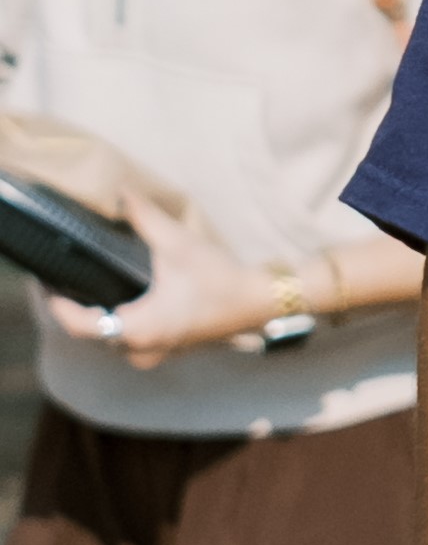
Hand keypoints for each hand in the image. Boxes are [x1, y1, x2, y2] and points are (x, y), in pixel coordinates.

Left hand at [45, 196, 281, 368]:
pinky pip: (134, 343)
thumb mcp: (179, 244)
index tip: (48, 285)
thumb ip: (145, 217)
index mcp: (139, 328)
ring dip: (102, 321)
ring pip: (114, 342)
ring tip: (93, 293)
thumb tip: (121, 193)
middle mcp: (146, 347)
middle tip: (68, 283)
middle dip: (79, 311)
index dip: (59, 306)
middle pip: (94, 335)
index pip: (81, 326)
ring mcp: (161, 351)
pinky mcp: (173, 348)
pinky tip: (125, 303)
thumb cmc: (222, 279)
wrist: (263, 301)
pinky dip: (124, 326)